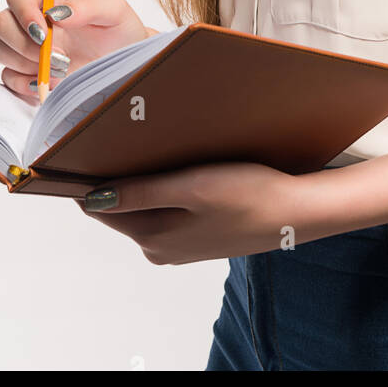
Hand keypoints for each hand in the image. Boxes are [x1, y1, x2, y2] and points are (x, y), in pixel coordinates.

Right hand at [0, 0, 159, 105]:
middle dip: (25, 44)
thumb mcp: (114, 9)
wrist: (125, 63)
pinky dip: (25, 83)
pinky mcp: (25, 72)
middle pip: (1, 24)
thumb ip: (88, 5)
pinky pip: (7, 77)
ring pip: (0, 50)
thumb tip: (57, 13)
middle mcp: (32, 18)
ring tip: (63, 69)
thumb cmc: (119, 30)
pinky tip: (50, 83)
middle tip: (59, 56)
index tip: (43, 32)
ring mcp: (26, 46)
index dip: (23, 12)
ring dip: (27, 64)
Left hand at [77, 161, 328, 263]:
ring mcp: (180, 245)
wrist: (296, 213)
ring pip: (146, 205)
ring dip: (148, 179)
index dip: (92, 176)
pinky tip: (187, 168)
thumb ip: (141, 193)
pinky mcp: (198, 236)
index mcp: (153, 238)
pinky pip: (169, 208)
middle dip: (122, 174)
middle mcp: (160, 248)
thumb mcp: (192, 187)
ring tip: (163, 148)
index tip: (93, 146)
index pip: (99, 206)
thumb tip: (91, 199)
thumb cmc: (250, 194)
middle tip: (134, 138)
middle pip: (121, 205)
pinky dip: (170, 188)